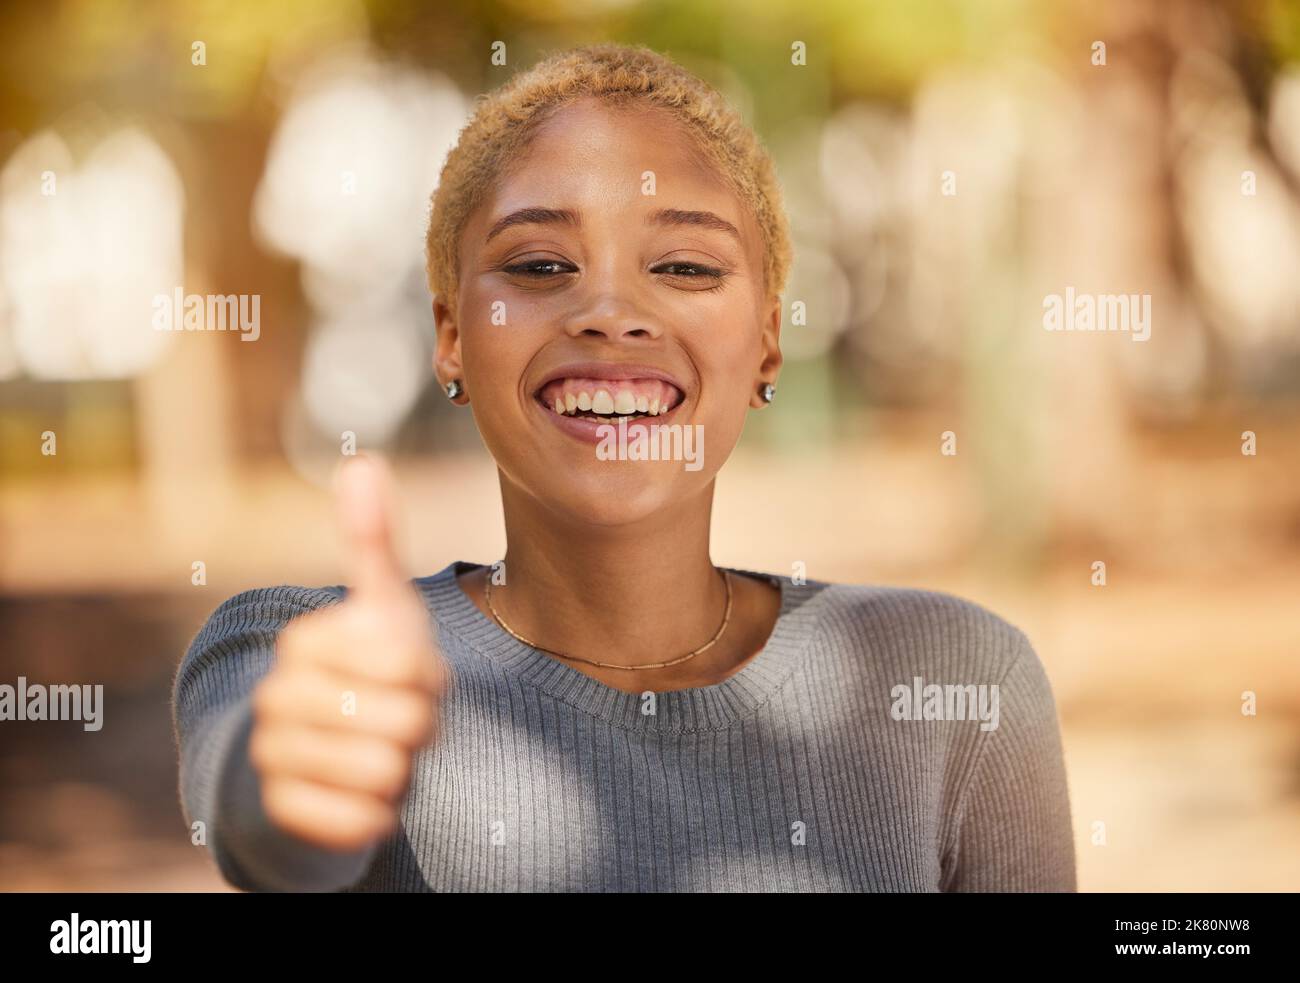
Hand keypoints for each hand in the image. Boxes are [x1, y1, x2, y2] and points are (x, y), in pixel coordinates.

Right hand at [249, 455, 448, 851]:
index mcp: (304, 641)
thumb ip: (373, 541)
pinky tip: (361, 793)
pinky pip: (364, 822)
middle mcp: (275, 697)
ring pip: (387, 773)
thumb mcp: (380, 607)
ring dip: (401, 769)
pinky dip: (380, 813)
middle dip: (419, 727)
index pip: (412, 665)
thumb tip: (361, 461)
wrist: (322, 757)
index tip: (408, 675)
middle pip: (406, 723)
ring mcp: (271, 757)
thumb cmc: (367, 672)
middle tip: (395, 719)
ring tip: (380, 752)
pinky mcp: (282, 815)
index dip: (430, 676)